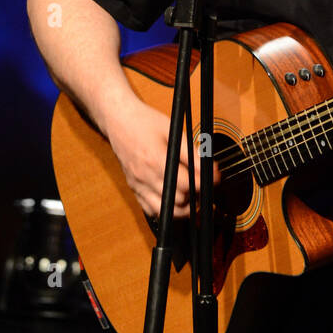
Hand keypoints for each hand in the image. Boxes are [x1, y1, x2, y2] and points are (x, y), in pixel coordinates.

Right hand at [105, 96, 218, 219]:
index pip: (186, 183)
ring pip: (165, 212)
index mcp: (156, 159)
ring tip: (193, 197)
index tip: (213, 180)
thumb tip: (210, 169)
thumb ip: (192, 151)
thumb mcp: (172, 130)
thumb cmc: (145, 122)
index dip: (204, 183)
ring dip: (183, 208)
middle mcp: (145, 176)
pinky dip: (166, 210)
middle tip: (204, 187)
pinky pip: (151, 211)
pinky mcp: (134, 189)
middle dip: (196, 197)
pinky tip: (174, 200)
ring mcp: (138, 185)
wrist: (118, 120)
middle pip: (178, 200)